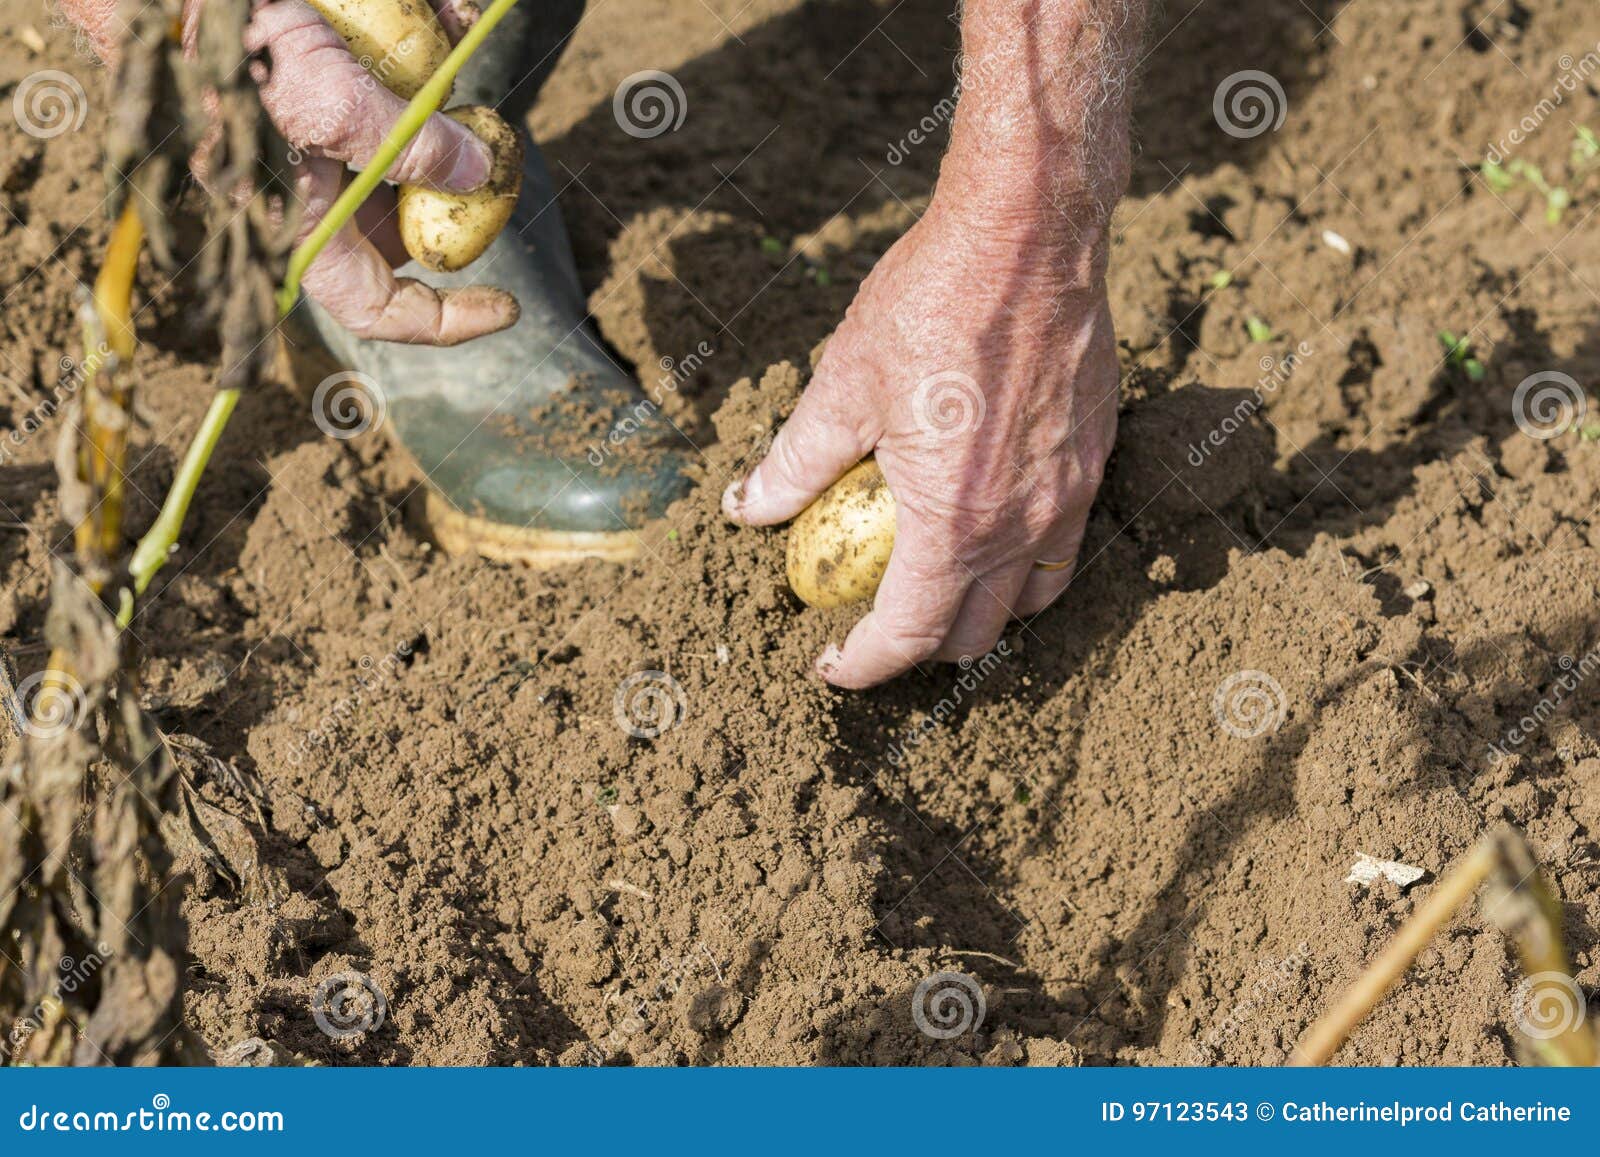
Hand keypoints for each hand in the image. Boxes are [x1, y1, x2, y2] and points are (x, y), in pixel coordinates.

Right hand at [59, 0, 516, 344]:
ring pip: (409, 151)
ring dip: (449, 108)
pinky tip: (450, 15)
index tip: (508, 305)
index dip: (445, 320)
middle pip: (407, 225)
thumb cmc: (217, 40)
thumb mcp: (322, 96)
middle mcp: (313, 193)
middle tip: (499, 147)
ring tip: (464, 54)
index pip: (376, 306)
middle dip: (461, 190)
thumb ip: (404, 141)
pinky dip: (428, 53)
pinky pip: (395, 90)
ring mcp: (322, 144)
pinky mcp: (328, 92)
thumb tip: (478, 171)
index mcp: (297, 223)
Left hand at [722, 192, 1118, 688]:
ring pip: (1032, 599)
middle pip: (975, 635)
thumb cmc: (932, 302)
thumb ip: (796, 461)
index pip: (909, 636)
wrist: (1029, 233)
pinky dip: (1024, 563)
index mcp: (956, 523)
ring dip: (982, 612)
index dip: (862, 664)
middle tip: (874, 622)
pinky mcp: (1095, 460)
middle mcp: (1023, 527)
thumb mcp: (842, 386)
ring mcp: (1070, 496)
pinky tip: (988, 523)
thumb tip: (751, 507)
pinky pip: (1063, 544)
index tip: (830, 663)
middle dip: (920, 647)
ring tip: (936, 585)